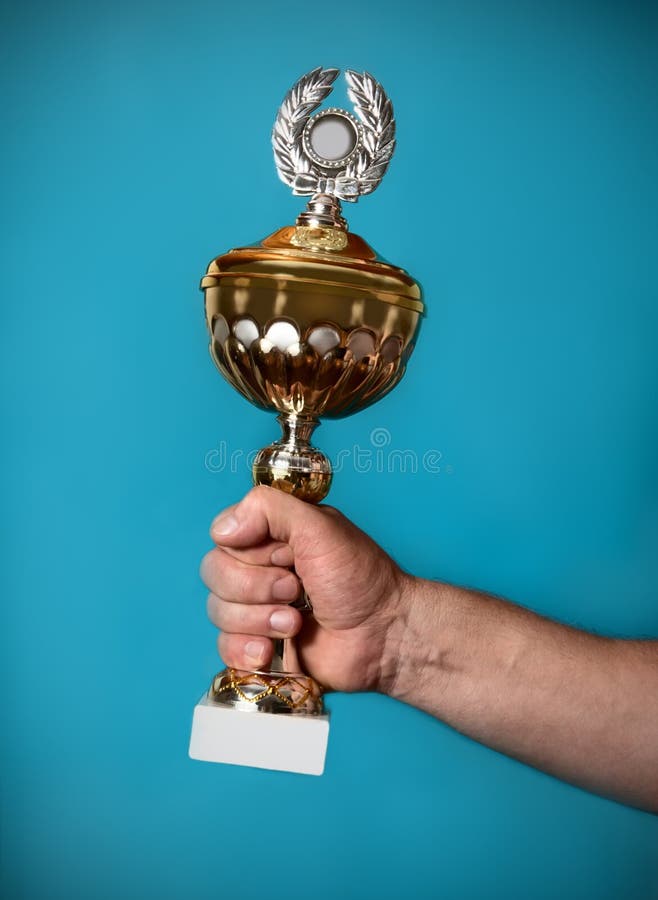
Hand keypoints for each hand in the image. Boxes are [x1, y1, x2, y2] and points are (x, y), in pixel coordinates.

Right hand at [200, 485, 409, 692]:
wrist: (383, 635)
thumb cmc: (360, 578)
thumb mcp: (320, 528)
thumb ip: (269, 509)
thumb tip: (221, 529)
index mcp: (270, 535)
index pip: (223, 535)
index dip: (249, 551)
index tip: (286, 556)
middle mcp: (258, 568)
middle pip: (214, 574)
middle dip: (256, 588)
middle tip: (296, 590)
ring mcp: (255, 608)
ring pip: (217, 611)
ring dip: (259, 619)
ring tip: (296, 622)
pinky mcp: (257, 645)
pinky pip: (223, 647)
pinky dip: (247, 649)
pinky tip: (273, 649)